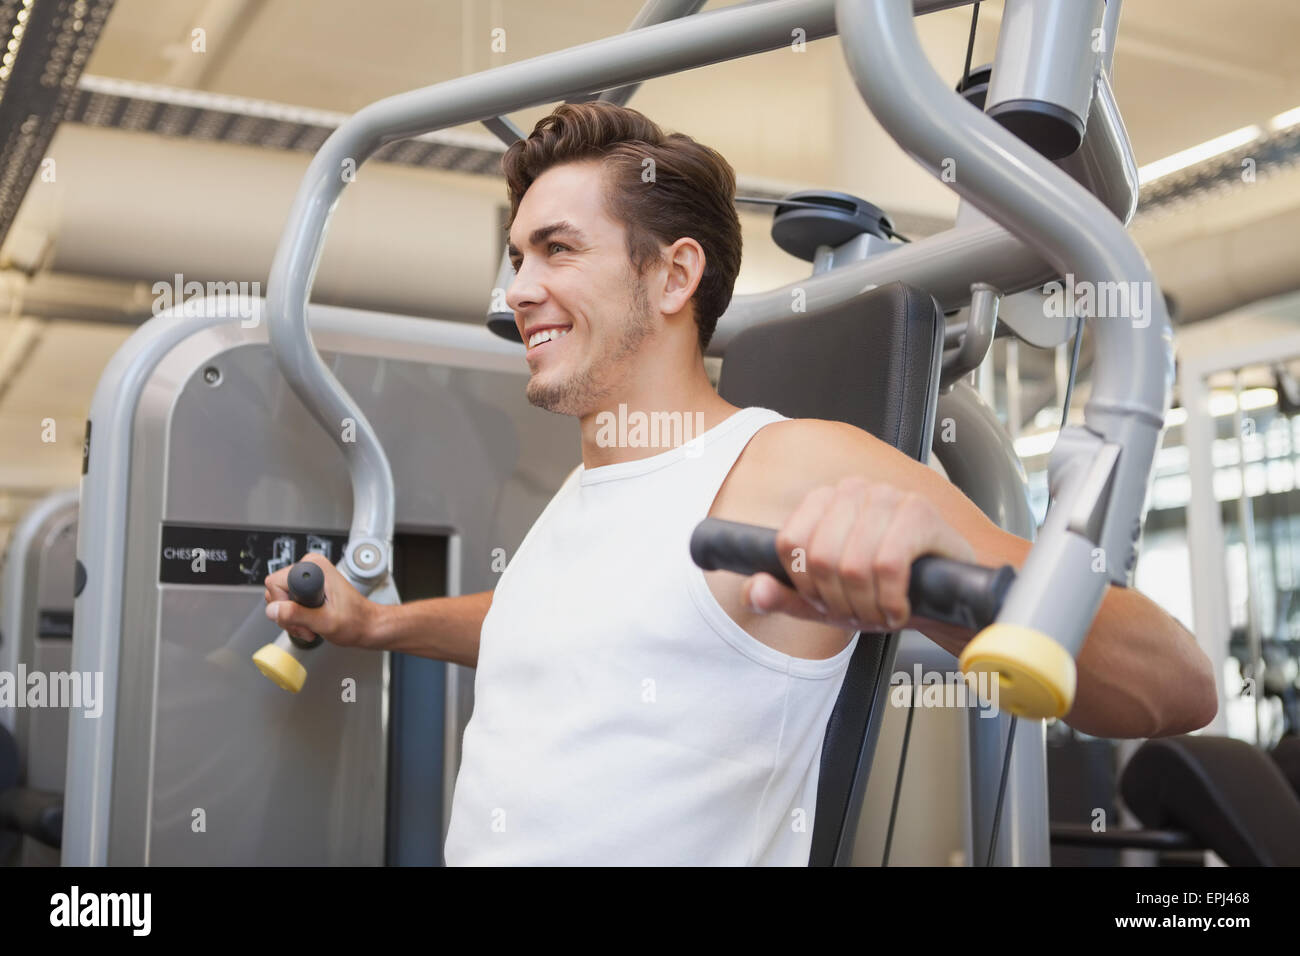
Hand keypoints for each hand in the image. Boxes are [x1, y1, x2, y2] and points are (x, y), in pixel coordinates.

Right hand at [264, 552, 378, 647]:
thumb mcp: (324, 621)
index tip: (301, 616)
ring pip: (280, 599)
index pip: (275, 583)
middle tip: (306, 624)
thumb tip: (273, 610)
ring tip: (310, 625)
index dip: (284, 604)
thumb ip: (297, 614)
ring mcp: (309, 576)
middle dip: (287, 614)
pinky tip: (309, 622)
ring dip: (291, 618)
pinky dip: (295, 616)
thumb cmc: (354, 621)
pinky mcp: (308, 586)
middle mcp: (310, 567)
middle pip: (275, 592)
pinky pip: (288, 601)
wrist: (366, 624)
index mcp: (315, 567)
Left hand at [743, 477, 975, 631]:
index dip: (805, 584)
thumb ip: (786, 597)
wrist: (947, 597)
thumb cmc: (886, 591)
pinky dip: (891, 599)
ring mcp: (888, 496)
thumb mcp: (827, 601)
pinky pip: (888, 564)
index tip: (826, 601)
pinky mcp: (920, 512)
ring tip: (881, 611)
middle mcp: (854, 489)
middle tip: (860, 613)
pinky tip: (899, 607)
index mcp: (825, 501)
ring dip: (867, 605)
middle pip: (821, 557)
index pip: (790, 542)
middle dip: (839, 601)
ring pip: (854, 564)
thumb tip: (754, 590)